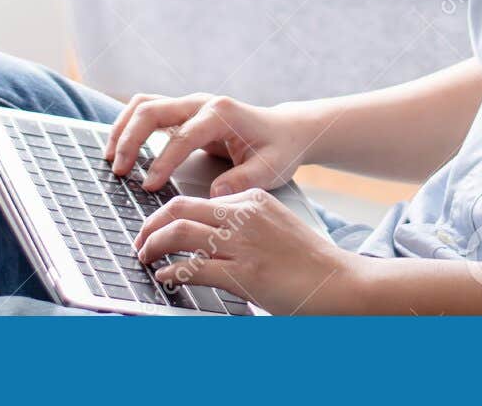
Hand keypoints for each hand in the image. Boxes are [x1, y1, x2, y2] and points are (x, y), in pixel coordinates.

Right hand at [102, 91, 320, 194]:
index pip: (183, 136)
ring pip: (145, 105)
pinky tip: (119, 150)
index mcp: (222, 114)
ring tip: (111, 160)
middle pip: (153, 109)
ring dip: (123, 129)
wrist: (286, 130)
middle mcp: (202, 103)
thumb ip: (243, 181)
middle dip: (131, 139)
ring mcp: (191, 105)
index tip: (149, 187)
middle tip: (119, 172)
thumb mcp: (270, 169)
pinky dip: (129, 126)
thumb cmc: (279, 150)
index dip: (163, 161)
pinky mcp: (183, 113)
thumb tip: (213, 195)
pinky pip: (148, 111)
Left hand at [133, 189, 371, 314]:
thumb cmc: (309, 262)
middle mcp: (245, 215)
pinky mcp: (245, 273)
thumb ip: (243, 226)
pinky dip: (171, 272)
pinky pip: (193, 268)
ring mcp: (244, 243)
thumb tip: (206, 240)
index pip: (197, 199)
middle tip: (141, 241)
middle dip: (150, 225)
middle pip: (179, 208)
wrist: (341, 283)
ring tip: (145, 258)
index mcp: (253, 199)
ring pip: (180, 234)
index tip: (156, 229)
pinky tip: (165, 279)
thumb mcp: (274, 227)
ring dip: (153, 246)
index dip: (168, 214)